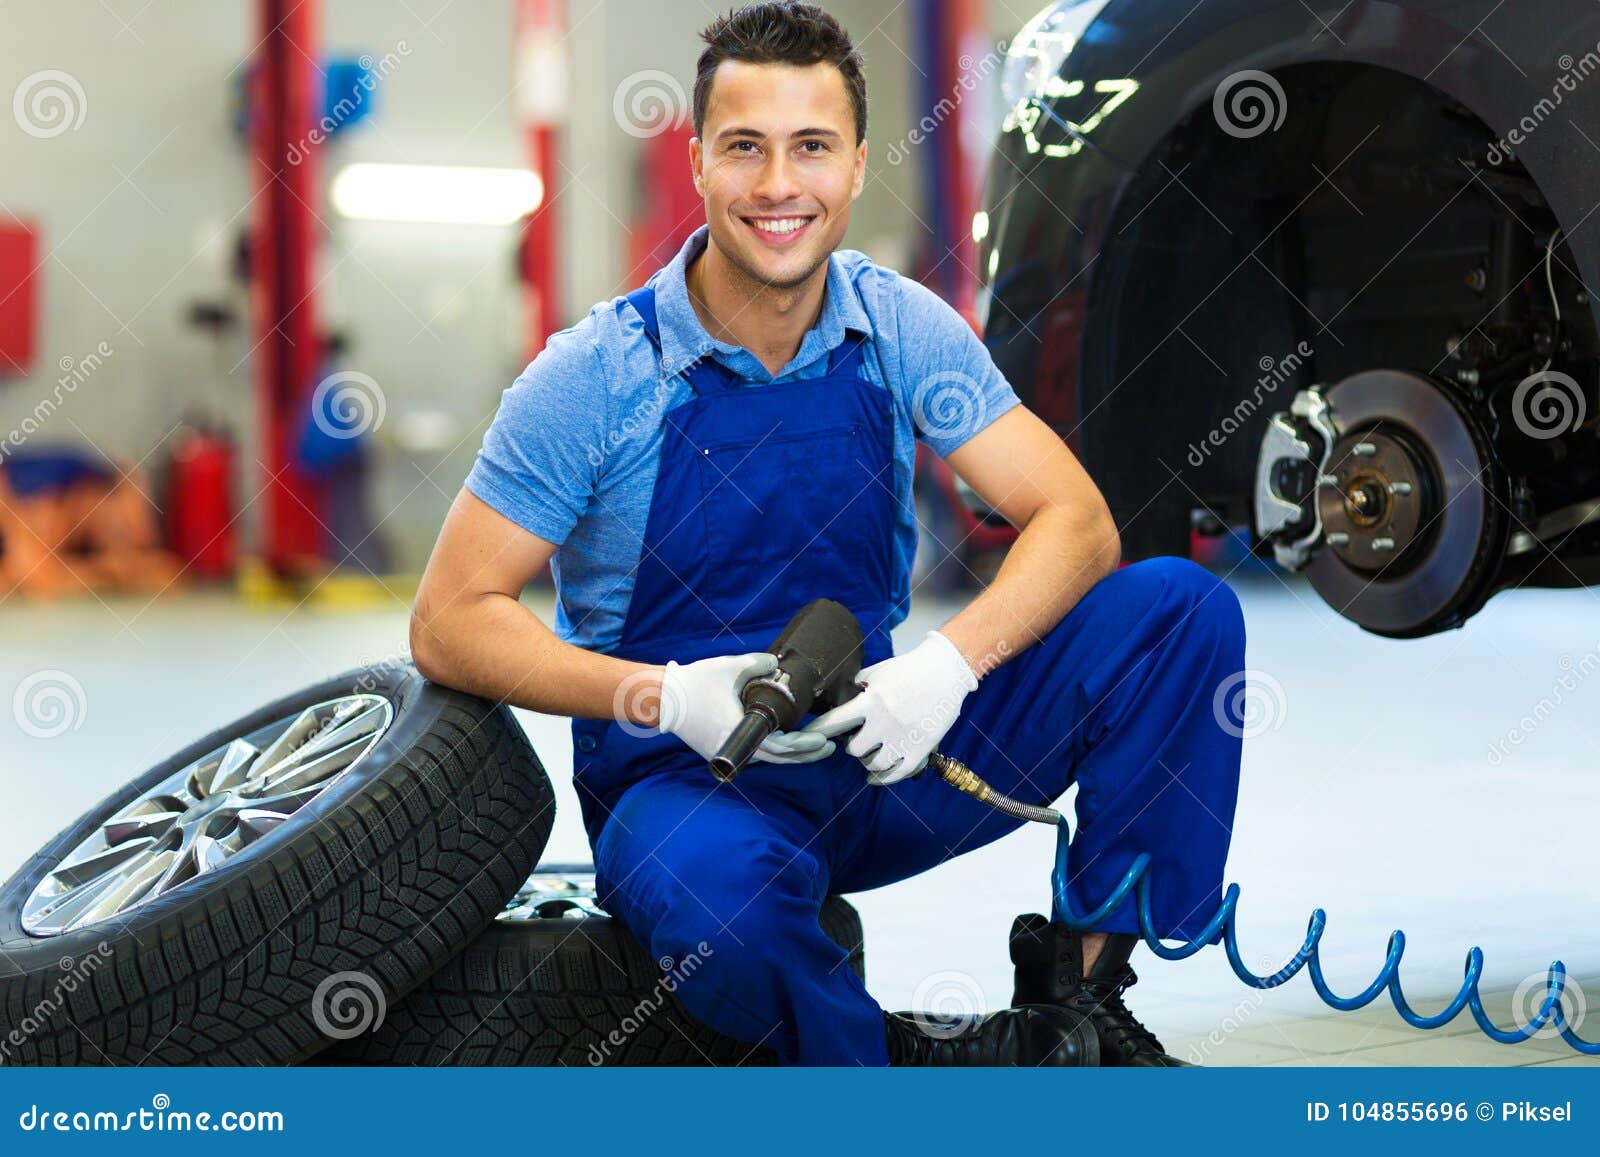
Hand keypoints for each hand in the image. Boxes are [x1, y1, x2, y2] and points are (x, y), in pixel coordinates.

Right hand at [656, 651, 835, 764]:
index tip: (823, 740)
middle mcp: (735, 749)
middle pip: (779, 759)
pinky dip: (773, 751)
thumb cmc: (694, 684)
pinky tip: (786, 743)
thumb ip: (757, 663)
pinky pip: (754, 755)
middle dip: (806, 753)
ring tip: (814, 746)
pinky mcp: (721, 751)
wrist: (662, 699)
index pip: (780, 748)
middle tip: (828, 746)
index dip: (804, 746)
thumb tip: (777, 664)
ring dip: (791, 754)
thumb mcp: (729, 667)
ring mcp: (728, 753)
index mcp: (740, 731)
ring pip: (767, 759)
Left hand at [801, 630, 977, 784]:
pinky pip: (896, 773)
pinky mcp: (920, 749)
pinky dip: (882, 778)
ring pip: (873, 764)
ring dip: (869, 761)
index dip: (816, 732)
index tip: (803, 738)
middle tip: (858, 739)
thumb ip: (857, 688)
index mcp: (871, 701)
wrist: (946, 671)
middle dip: (852, 746)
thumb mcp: (878, 672)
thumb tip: (836, 699)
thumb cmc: (909, 669)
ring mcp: (903, 738)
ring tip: (872, 753)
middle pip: (853, 749)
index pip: (834, 722)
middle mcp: (885, 722)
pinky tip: (875, 777)